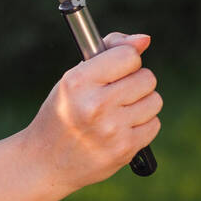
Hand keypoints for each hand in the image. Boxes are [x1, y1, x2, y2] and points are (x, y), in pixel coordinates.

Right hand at [23, 32, 161, 192]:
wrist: (46, 160)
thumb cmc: (62, 113)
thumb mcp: (73, 80)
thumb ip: (107, 55)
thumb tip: (144, 39)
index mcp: (78, 82)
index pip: (128, 56)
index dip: (126, 60)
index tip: (116, 68)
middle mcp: (95, 104)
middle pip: (147, 78)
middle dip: (135, 82)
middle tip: (116, 92)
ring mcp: (112, 128)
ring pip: (154, 101)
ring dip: (141, 103)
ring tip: (118, 111)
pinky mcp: (125, 148)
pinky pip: (154, 124)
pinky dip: (142, 124)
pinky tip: (121, 128)